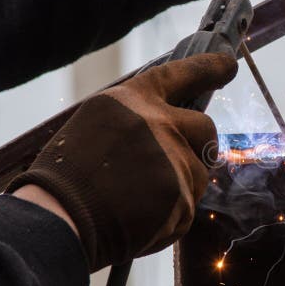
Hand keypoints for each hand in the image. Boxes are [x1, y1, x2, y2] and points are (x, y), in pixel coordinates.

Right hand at [7, 52, 237, 271]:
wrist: (57, 220)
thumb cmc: (66, 179)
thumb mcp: (96, 129)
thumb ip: (138, 124)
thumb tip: (174, 134)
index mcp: (131, 101)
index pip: (178, 75)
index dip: (206, 68)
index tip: (227, 63)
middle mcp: (159, 123)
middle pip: (205, 128)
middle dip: (202, 145)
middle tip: (183, 163)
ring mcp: (174, 159)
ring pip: (198, 173)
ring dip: (179, 188)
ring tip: (137, 202)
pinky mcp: (183, 196)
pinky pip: (186, 207)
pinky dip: (168, 218)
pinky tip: (137, 222)